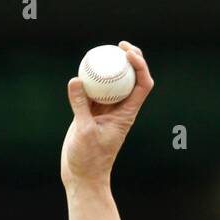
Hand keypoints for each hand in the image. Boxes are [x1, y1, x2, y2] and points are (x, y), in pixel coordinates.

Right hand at [60, 41, 153, 187]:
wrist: (82, 175)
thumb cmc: (88, 159)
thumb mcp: (84, 131)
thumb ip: (80, 106)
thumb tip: (76, 80)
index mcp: (127, 114)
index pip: (142, 86)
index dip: (140, 66)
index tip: (128, 53)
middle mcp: (120, 110)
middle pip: (132, 80)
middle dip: (130, 60)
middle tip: (119, 45)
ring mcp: (106, 110)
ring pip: (113, 83)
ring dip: (111, 67)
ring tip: (103, 50)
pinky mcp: (91, 112)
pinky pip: (93, 90)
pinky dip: (91, 78)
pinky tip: (83, 66)